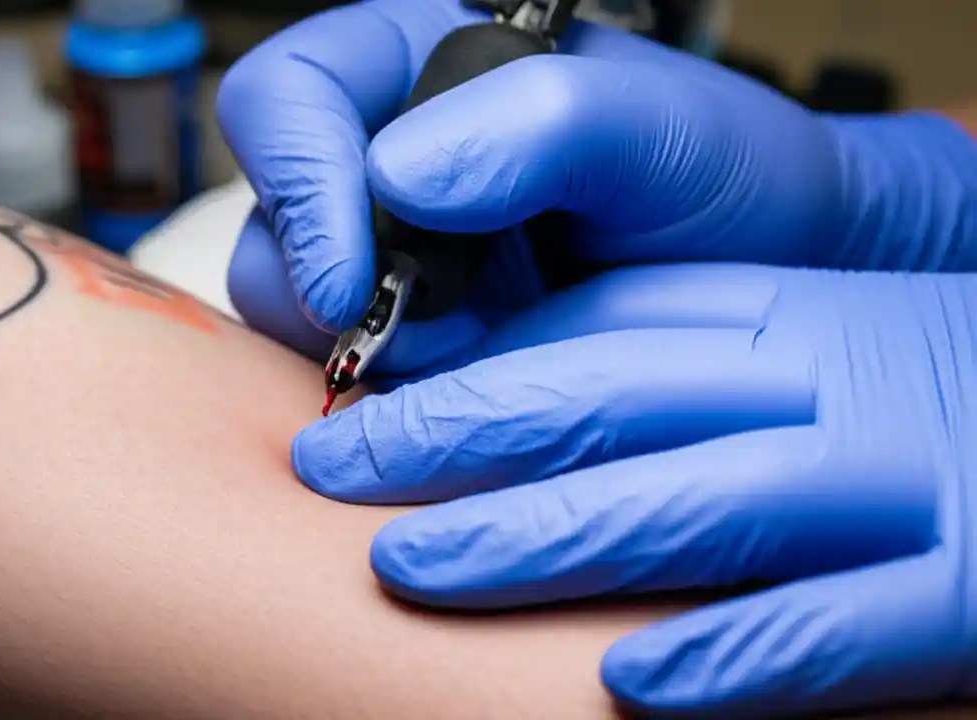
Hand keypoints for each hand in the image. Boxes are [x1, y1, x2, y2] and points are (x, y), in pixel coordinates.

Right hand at [218, 0, 976, 373]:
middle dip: (341, 293)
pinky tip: (479, 383)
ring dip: (376, 353)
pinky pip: (347, 382)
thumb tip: (399, 176)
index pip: (285, 99)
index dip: (297, 184)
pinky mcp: (406, 347)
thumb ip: (542, 124)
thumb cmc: (727, 188)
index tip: (351, 278)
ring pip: (295, 318)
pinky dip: (397, 403)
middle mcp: (382, 163)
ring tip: (490, 345)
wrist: (772, 289)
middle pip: (270, 224)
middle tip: (451, 327)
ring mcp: (388, 262)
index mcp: (416, 70)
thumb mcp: (662, 132)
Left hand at [292, 264, 976, 717]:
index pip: (593, 332)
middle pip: (613, 400)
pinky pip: (835, 631)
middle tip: (332, 473)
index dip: (460, 374)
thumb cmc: (908, 389)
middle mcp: (822, 383)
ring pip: (696, 506)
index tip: (347, 407)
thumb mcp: (794, 336)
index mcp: (775, 315)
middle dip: (456, 439)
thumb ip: (667, 350)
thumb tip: (501, 390)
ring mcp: (894, 484)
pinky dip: (732, 655)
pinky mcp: (965, 592)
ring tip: (412, 567)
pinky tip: (625, 681)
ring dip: (543, 540)